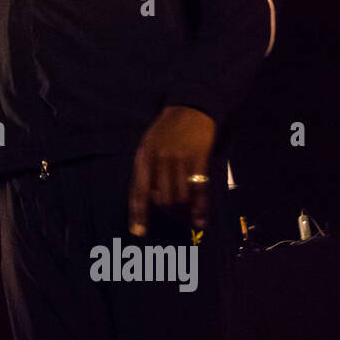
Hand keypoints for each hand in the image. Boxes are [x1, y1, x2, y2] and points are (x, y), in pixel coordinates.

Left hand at [128, 105, 216, 236]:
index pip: (138, 191)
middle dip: (168, 212)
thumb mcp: (148, 144)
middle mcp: (159, 159)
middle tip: (176, 217)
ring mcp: (179, 158)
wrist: (191, 106)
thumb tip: (148, 199)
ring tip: (188, 216)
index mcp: (143, 157)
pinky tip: (201, 220)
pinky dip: (200, 207)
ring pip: (179, 197)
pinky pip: (199, 189)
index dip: (138, 213)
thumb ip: (146, 168)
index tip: (138, 232)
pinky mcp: (198, 158)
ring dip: (184, 212)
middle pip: (161, 198)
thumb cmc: (167, 129)